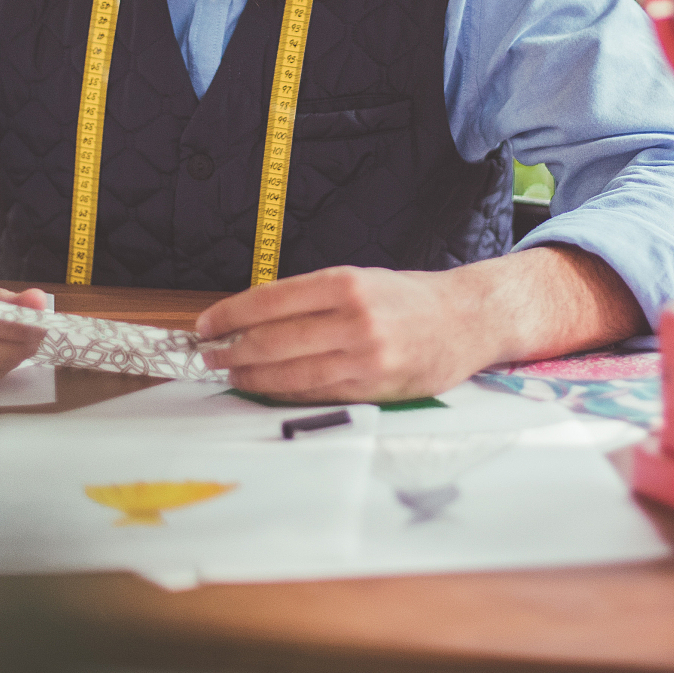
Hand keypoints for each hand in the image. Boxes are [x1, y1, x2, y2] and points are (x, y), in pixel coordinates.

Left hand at [195, 265, 495, 404]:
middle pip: (273, 340)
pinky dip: (283, 393)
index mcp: (346, 283)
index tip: (206, 325)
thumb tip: (255, 316)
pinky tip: (264, 389)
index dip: (230, 315)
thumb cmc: (410, 299)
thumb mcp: (361, 279)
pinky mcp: (372, 386)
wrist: (467, 320)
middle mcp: (354, 318)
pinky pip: (315, 393)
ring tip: (228, 374)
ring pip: (289, 372)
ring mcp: (364, 356)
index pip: (270, 300)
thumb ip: (312, 297)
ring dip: (250, 376)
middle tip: (207, 355)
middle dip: (231, 350)